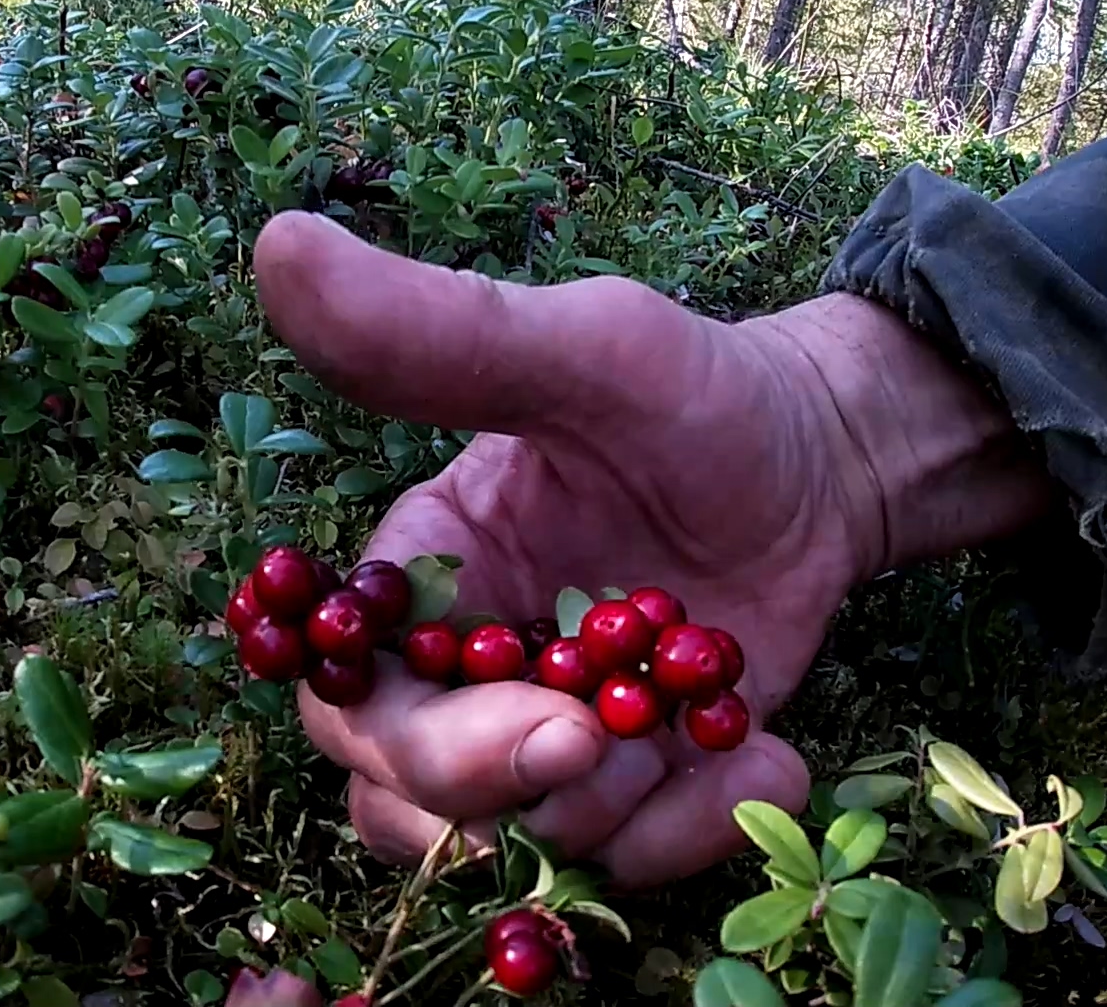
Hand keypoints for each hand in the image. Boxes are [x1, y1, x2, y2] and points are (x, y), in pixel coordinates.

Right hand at [251, 212, 1049, 887]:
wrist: (826, 463)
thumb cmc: (697, 395)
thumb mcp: (586, 350)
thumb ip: (439, 332)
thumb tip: (279, 247)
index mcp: (422, 574)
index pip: (347, 694)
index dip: (404, 735)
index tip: (527, 711)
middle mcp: (465, 666)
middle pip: (406, 797)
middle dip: (503, 789)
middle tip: (609, 739)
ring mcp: (552, 733)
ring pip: (521, 843)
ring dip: (620, 802)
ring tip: (708, 708)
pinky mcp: (638, 780)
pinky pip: (628, 858)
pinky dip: (699, 829)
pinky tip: (768, 753)